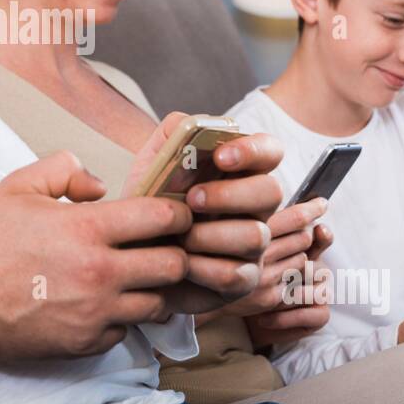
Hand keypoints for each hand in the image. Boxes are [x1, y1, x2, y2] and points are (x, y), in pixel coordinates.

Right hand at [0, 149, 192, 374]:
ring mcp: (96, 312)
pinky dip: (124, 317)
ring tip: (137, 277)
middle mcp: (99, 272)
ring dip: (155, 288)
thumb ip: (65, 168)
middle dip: (177, 253)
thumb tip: (101, 186)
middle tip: (163, 248)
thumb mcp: (17, 185)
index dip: (177, 214)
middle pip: (174, 265)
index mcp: (86, 228)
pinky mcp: (87, 342)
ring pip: (159, 302)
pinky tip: (105, 303)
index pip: (162, 218)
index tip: (172, 216)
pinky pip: (127, 330)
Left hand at [126, 113, 286, 313]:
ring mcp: (254, 243)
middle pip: (272, 191)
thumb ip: (171, 136)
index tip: (221, 156)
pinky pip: (235, 273)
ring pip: (255, 235)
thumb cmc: (150, 204)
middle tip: (192, 198)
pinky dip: (203, 268)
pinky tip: (181, 262)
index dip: (254, 150)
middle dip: (230, 194)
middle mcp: (255, 206)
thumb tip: (192, 124)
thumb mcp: (152, 165)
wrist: (131, 252)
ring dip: (211, 234)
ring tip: (180, 235)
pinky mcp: (243, 278)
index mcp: (240, 172)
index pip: (270, 151)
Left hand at [242, 217, 333, 346]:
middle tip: (265, 281)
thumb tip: (262, 226)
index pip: (322, 238)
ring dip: (286, 299)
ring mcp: (322, 291)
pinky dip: (286, 318)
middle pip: (316, 266)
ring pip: (317, 292)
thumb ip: (263, 241)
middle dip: (291, 275)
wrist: (250, 314)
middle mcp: (318, 268)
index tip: (319, 230)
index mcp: (305, 249)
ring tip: (261, 303)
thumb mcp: (253, 260)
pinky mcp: (320, 315)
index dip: (322, 234)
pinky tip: (263, 319)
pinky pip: (313, 315)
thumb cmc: (252, 282)